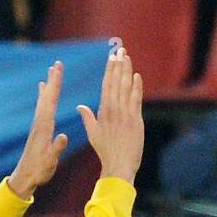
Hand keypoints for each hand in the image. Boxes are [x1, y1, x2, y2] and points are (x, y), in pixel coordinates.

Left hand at [7, 60, 68, 198]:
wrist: (25, 177)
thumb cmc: (39, 171)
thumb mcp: (50, 162)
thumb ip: (57, 148)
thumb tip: (64, 136)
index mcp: (44, 128)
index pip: (51, 102)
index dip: (55, 85)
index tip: (58, 70)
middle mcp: (40, 123)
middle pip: (47, 97)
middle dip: (53, 80)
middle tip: (56, 64)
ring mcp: (38, 126)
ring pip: (44, 101)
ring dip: (48, 86)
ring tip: (50, 72)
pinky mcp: (38, 129)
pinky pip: (42, 108)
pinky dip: (44, 97)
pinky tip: (43, 92)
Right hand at [77, 46, 143, 183]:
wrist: (118, 166)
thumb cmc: (105, 152)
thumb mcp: (93, 134)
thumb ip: (87, 117)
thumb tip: (80, 107)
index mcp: (103, 111)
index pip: (107, 85)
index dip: (109, 70)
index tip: (111, 57)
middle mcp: (114, 109)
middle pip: (116, 82)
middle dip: (119, 64)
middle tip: (121, 50)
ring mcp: (126, 114)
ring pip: (127, 87)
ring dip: (127, 70)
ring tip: (128, 57)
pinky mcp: (136, 120)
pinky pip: (136, 99)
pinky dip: (137, 86)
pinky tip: (137, 76)